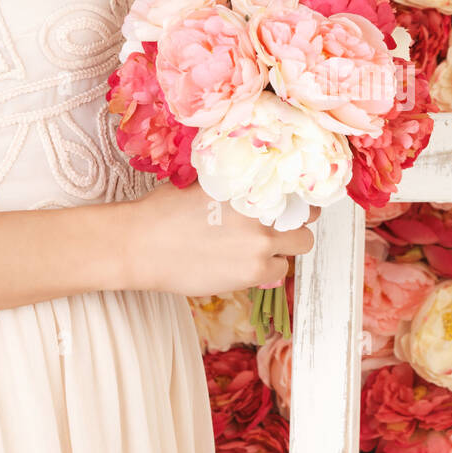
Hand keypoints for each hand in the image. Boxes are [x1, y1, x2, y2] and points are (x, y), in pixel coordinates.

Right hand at [122, 180, 320, 298]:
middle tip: (281, 222)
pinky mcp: (253, 272)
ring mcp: (260, 243)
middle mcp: (260, 211)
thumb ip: (233, 182)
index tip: (291, 198)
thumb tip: (252, 180)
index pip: (295, 185)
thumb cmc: (163, 211)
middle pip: (308, 215)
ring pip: (301, 245)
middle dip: (298, 218)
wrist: (143, 245)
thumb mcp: (202, 183)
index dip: (296, 193)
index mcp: (248, 183)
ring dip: (286, 244)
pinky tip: (245, 262)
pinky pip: (278, 271)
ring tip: (261, 244)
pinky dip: (267, 268)